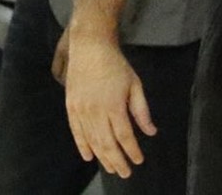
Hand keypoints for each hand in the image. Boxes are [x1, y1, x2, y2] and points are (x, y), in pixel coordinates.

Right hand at [63, 32, 155, 178]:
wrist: (90, 49)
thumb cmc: (117, 66)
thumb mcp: (135, 85)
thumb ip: (141, 110)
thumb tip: (151, 131)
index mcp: (114, 106)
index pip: (125, 135)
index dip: (132, 150)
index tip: (139, 160)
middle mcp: (95, 112)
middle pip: (107, 143)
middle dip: (117, 160)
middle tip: (125, 172)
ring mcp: (80, 111)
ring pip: (92, 141)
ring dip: (102, 157)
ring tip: (111, 168)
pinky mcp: (71, 108)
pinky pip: (76, 132)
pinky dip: (83, 146)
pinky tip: (89, 157)